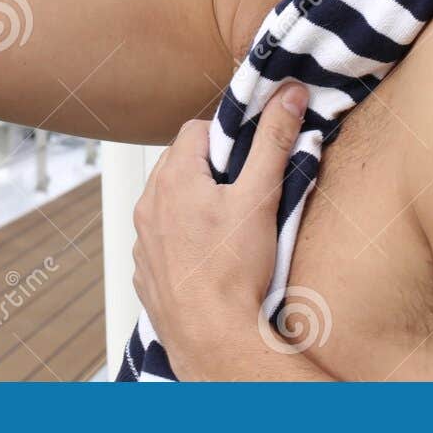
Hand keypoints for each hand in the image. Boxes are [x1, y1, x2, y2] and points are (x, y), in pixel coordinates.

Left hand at [131, 84, 306, 379]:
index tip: (247, 158)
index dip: (225, 137)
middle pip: (179, 164)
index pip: (194, 130)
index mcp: (173, 178)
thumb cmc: (233, 271)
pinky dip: (181, 239)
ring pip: (167, 202)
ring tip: (228, 227)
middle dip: (210, 169)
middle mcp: (148, 204)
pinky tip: (209, 257)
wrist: (213, 338)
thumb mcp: (260, 196)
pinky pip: (160, 240)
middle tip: (243, 192)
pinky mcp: (145, 271)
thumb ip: (273, 140)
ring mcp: (142, 240)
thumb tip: (289, 94)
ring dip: (193, 204)